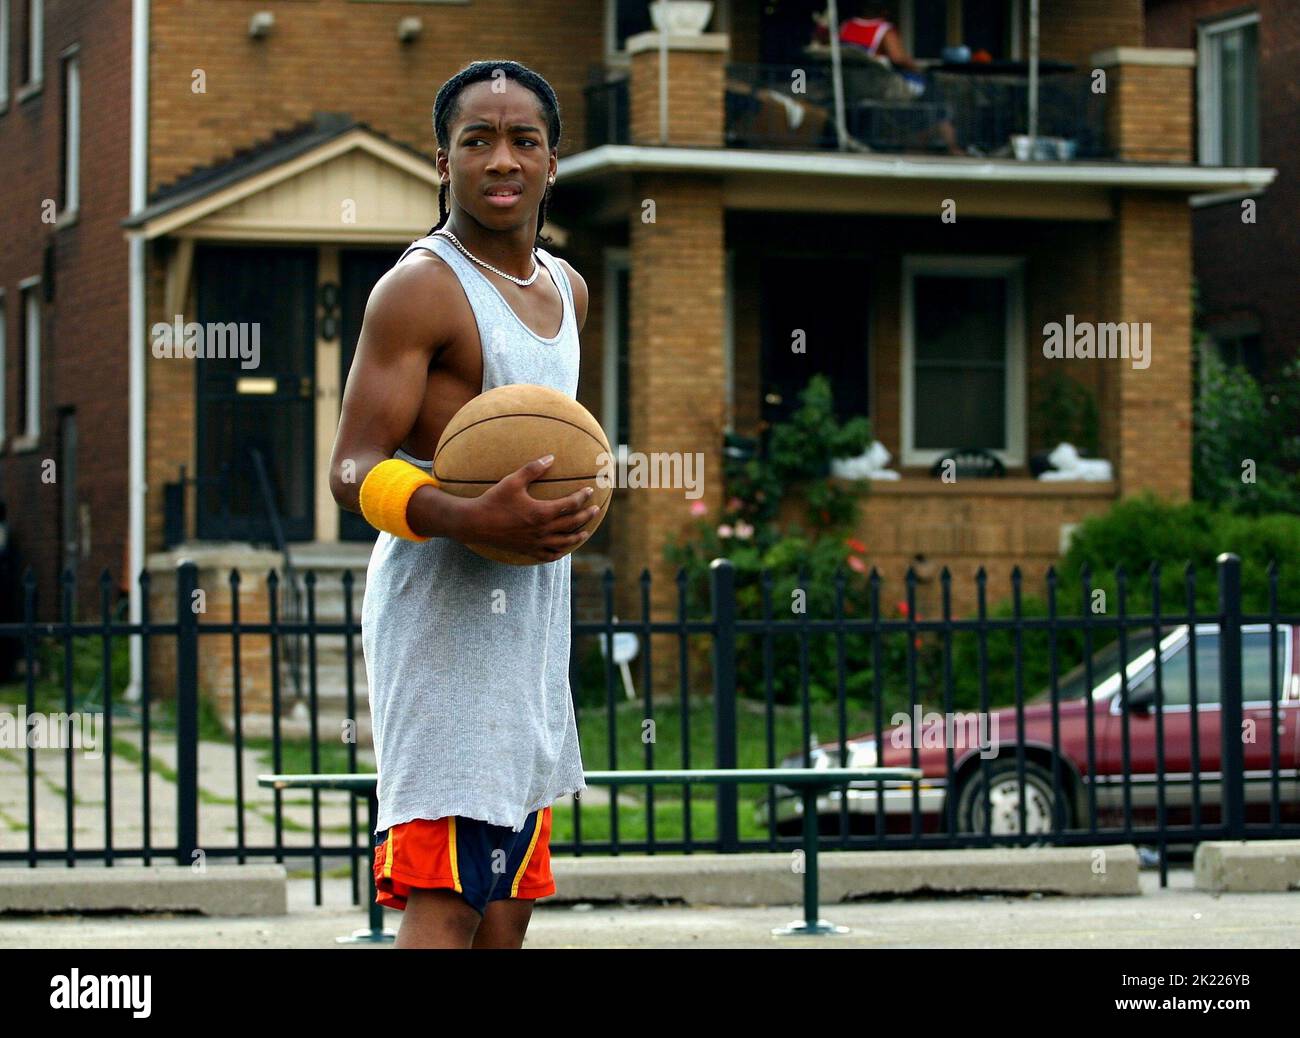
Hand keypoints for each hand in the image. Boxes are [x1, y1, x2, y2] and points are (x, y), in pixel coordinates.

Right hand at [456, 455, 599, 562]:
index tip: (589, 490)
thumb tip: (551, 457)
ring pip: (564, 542)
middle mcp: (542, 530)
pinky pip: (548, 555)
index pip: (570, 505)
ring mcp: (536, 543)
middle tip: (595, 509)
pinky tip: (562, 549)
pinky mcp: (527, 550)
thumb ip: (533, 469)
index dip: (582, 497)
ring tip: (585, 531)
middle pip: (572, 524)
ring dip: (577, 537)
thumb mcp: (513, 480)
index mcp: (542, 512)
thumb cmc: (494, 500)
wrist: (475, 523)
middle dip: (586, 516)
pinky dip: (559, 552)